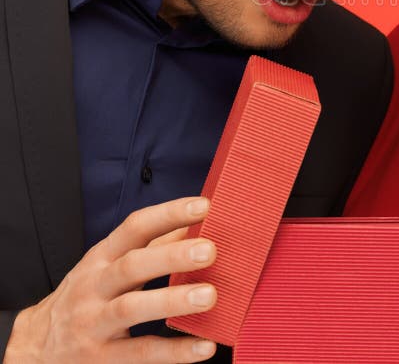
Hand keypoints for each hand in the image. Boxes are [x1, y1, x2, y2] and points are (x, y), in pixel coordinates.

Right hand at [4, 196, 218, 362]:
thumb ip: (153, 245)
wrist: (33, 347)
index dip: (169, 214)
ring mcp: (94, 323)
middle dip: (171, 257)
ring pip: (131, 309)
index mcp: (101, 257)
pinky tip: (204, 346)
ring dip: (172, 301)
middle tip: (209, 251)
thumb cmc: (86, 295)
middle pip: (132, 266)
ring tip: (209, 296)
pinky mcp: (99, 359)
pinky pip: (139, 355)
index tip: (204, 206)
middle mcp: (94, 286)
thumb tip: (199, 224)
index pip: (135, 227)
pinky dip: (174, 352)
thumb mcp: (110, 264)